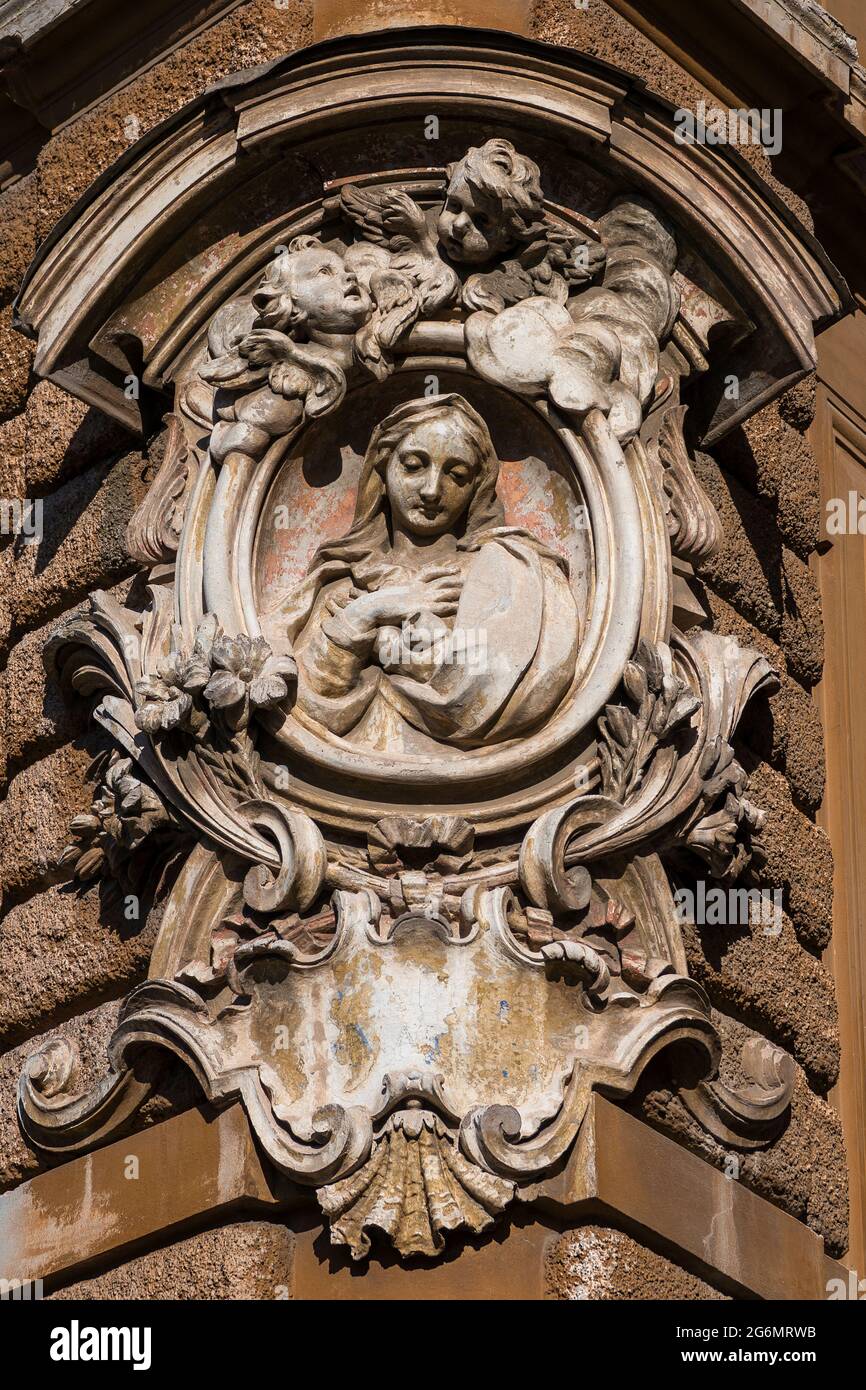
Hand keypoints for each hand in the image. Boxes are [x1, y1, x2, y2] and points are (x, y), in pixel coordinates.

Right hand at [327, 565, 462, 629]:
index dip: (443, 570)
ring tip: (470, 593)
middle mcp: (418, 589)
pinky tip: (459, 608)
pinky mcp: (421, 609)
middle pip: (441, 581)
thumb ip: (400, 597)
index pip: (429, 573)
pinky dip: (450, 606)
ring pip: (444, 592)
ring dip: (457, 592)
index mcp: (410, 584)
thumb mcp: (390, 597)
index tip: (454, 570)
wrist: (373, 608)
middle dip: (455, 581)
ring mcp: (420, 598)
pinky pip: (440, 607)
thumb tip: (402, 600)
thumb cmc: (379, 606)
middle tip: (470, 581)